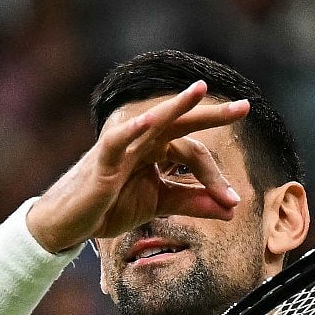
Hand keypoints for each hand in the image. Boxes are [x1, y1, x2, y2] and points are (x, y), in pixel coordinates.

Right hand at [26, 81, 248, 252]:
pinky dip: (132, 129)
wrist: (70, 225)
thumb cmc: (109, 207)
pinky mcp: (102, 161)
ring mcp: (122, 147)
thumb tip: (232, 210)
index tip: (232, 203)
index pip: (193, 153)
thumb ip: (193, 202)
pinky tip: (149, 120)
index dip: (215, 177)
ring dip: (177, 106)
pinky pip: (117, 140)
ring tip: (200, 90)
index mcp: (156, 149)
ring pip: (153, 122)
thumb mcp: (159, 204)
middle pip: (181, 123)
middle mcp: (141, 140)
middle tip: (244, 106)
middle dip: (212, 114)